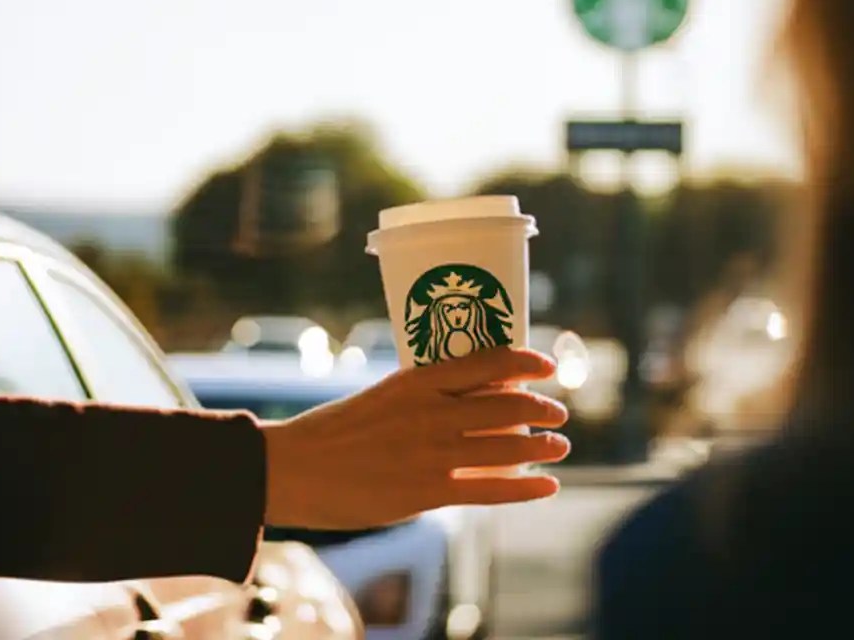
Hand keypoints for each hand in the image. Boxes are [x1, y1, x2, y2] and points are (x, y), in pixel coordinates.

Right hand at [260, 348, 569, 528]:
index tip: (547, 366)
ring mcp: (431, 452)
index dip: (526, 363)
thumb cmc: (336, 431)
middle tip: (559, 414)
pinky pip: (491, 489)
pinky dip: (526, 488)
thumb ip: (426, 396)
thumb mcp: (384, 397)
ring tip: (560, 446)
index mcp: (418, 380)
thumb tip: (477, 396)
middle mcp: (431, 412)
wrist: (292, 469)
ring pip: (507, 446)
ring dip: (542, 446)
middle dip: (542, 410)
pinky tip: (549, 486)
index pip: (488, 362)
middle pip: (507, 406)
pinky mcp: (427, 491)